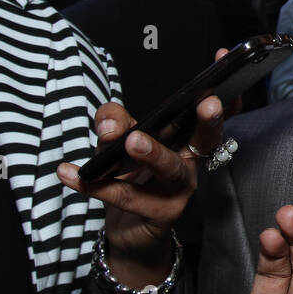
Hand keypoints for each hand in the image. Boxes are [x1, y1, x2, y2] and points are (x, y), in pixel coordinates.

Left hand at [57, 48, 234, 264]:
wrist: (128, 234)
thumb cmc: (130, 181)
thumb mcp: (117, 145)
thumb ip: (113, 124)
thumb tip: (110, 119)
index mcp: (185, 141)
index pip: (206, 114)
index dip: (220, 89)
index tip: (222, 59)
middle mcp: (189, 163)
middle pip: (206, 140)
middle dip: (209, 120)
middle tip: (207, 102)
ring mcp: (178, 191)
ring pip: (170, 170)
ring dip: (152, 153)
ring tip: (132, 141)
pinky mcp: (159, 215)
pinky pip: (128, 197)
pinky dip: (96, 186)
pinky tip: (69, 173)